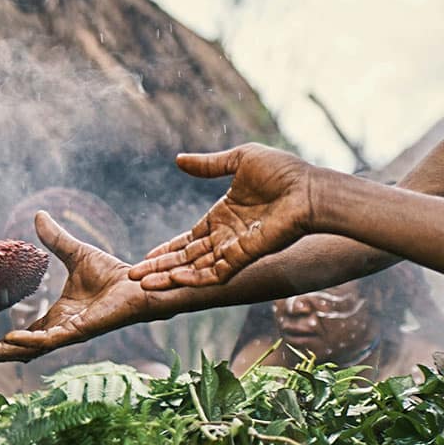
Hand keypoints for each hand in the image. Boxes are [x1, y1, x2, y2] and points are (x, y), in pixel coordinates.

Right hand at [0, 213, 150, 362]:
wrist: (140, 283)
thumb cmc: (114, 275)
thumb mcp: (76, 253)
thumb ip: (56, 240)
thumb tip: (39, 215)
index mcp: (58, 319)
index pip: (24, 336)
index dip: (1, 342)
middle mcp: (61, 330)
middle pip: (22, 349)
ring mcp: (70, 333)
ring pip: (31, 349)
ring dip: (5, 352)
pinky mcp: (81, 331)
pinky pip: (52, 339)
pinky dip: (30, 340)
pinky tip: (12, 339)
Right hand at [127, 145, 317, 289]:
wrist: (309, 188)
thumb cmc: (283, 172)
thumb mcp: (239, 160)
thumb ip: (209, 165)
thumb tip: (179, 160)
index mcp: (223, 215)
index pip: (189, 238)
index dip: (168, 248)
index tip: (147, 257)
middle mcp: (226, 236)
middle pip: (186, 257)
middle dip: (160, 268)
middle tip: (134, 277)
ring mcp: (234, 248)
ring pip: (195, 268)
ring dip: (170, 277)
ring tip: (144, 284)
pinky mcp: (245, 256)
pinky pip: (215, 273)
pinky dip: (194, 279)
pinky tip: (173, 282)